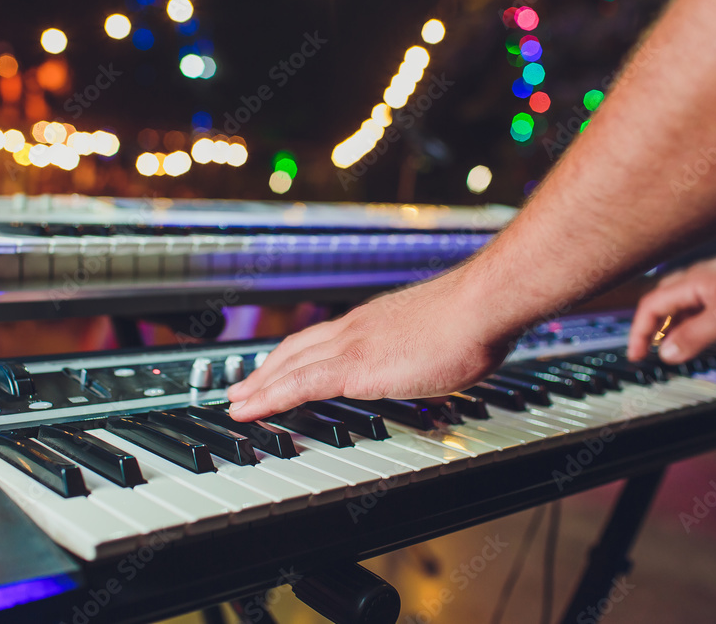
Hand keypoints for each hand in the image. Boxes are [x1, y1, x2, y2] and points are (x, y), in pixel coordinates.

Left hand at [226, 267, 512, 421]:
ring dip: (258, 384)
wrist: (480, 307)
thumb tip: (432, 368)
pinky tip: (250, 409)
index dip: (294, 355)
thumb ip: (425, 353)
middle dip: (265, 369)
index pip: (322, 339)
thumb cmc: (473, 321)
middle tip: (241, 387)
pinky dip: (269, 396)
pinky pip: (299, 384)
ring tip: (235, 402)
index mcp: (374, 322)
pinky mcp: (355, 366)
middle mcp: (355, 328)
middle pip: (295, 349)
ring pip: (289, 365)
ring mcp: (352, 345)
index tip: (278, 368)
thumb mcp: (442, 339)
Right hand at [627, 238, 715, 362]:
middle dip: (652, 328)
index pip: (650, 305)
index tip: (635, 356)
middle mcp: (703, 281)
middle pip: (664, 303)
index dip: (639, 332)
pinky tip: (707, 338)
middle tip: (648, 352)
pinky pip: (708, 311)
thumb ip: (693, 337)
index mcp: (692, 281)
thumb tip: (665, 355)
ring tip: (675, 350)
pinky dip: (699, 327)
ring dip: (676, 329)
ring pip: (687, 308)